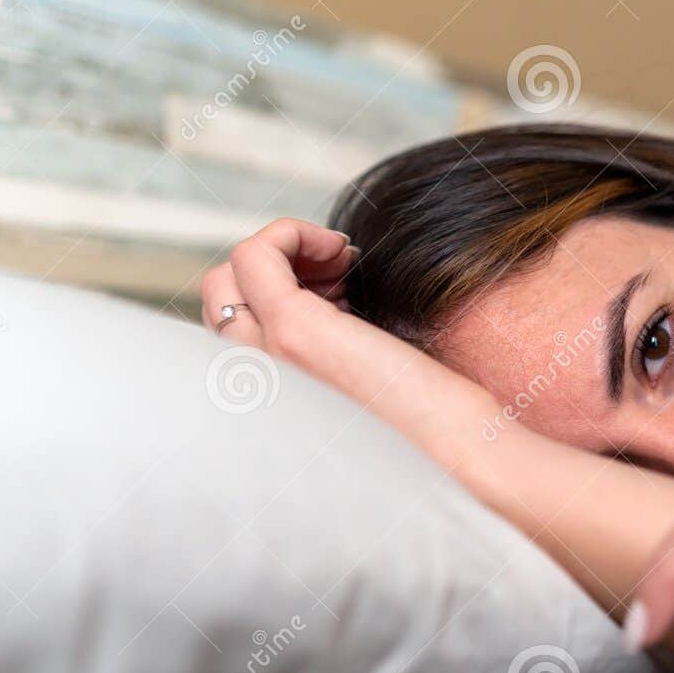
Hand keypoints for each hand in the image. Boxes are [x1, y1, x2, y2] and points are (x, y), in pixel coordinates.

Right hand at [200, 218, 498, 438]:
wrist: (452, 439)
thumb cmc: (422, 406)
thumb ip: (328, 336)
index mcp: (272, 386)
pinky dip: (294, 233)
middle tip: (338, 270)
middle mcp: (259, 378)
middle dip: (276, 263)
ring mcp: (271, 354)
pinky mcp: (295, 332)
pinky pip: (257, 254)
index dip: (281, 286)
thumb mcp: (359, 365)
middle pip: (220, 292)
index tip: (338, 283)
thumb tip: (328, 287)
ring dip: (288, 248)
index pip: (232, 318)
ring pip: (232, 271)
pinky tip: (345, 252)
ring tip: (344, 264)